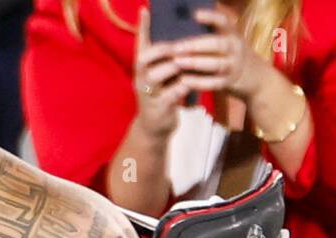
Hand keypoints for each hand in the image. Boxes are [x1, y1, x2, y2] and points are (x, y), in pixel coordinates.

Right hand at [134, 8, 189, 138]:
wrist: (154, 127)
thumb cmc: (161, 95)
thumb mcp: (159, 76)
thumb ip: (166, 59)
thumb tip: (181, 37)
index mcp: (141, 67)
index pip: (140, 44)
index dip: (142, 27)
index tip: (145, 9)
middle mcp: (141, 78)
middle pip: (145, 58)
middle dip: (164, 49)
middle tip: (180, 45)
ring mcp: (148, 94)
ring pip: (159, 75)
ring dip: (176, 67)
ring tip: (190, 61)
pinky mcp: (159, 107)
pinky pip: (173, 93)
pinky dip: (184, 86)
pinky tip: (195, 82)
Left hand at [170, 6, 271, 99]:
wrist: (257, 78)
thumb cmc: (232, 55)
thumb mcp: (228, 40)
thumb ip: (210, 34)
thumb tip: (183, 26)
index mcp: (232, 34)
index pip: (223, 21)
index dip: (210, 17)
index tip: (196, 15)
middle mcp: (235, 48)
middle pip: (216, 44)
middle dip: (194, 45)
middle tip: (175, 47)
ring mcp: (233, 66)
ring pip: (215, 64)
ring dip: (194, 62)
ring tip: (176, 61)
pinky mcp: (229, 82)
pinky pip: (213, 83)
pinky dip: (198, 82)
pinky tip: (183, 80)